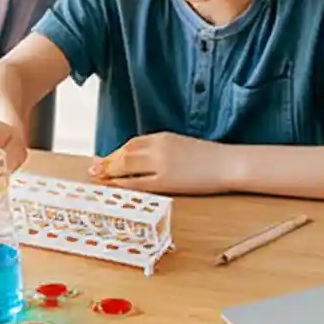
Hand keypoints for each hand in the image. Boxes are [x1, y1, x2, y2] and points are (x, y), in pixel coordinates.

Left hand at [89, 132, 232, 194]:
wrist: (229, 163)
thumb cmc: (209, 158)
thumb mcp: (182, 146)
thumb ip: (162, 149)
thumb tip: (144, 160)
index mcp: (164, 137)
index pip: (132, 143)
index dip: (116, 152)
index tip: (105, 158)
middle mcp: (159, 147)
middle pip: (125, 153)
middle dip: (107, 161)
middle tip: (93, 168)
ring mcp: (162, 164)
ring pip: (127, 166)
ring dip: (109, 172)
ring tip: (97, 177)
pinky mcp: (167, 181)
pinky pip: (138, 182)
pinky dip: (122, 183)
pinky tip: (113, 186)